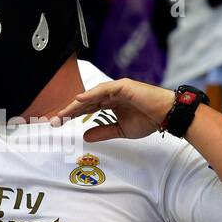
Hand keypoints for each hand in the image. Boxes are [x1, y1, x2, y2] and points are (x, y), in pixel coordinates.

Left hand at [52, 78, 174, 142]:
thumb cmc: (148, 120)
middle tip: (55, 119)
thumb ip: (103, 131)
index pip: (87, 108)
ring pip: (92, 95)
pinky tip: (79, 99)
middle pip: (86, 101)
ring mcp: (116, 88)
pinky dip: (91, 94)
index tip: (60, 123)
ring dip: (77, 104)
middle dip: (70, 110)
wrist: (166, 115)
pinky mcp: (123, 86)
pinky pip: (104, 90)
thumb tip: (86, 136)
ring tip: (63, 113)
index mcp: (110, 103)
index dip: (73, 114)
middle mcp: (111, 94)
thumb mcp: (120, 130)